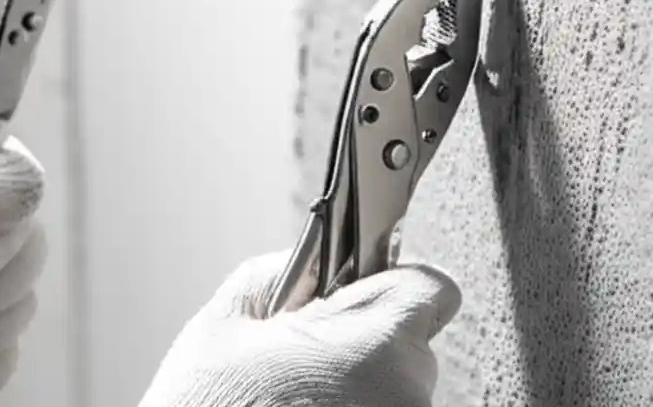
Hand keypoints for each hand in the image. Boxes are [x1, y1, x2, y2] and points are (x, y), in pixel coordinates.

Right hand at [140, 251, 460, 406]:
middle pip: (411, 346)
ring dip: (357, 390)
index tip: (350, 304)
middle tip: (301, 367)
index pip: (431, 289)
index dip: (386, 287)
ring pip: (396, 392)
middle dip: (365, 347)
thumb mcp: (221, 326)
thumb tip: (311, 259)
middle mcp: (408, 395)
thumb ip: (279, 274)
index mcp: (378, 344)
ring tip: (295, 404)